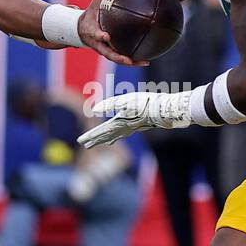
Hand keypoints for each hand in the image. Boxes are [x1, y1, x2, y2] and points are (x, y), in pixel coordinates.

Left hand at [77, 90, 193, 148]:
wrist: (164, 110)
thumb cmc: (145, 103)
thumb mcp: (125, 101)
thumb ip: (109, 104)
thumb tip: (94, 110)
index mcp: (119, 123)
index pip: (102, 131)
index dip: (91, 136)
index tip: (81, 141)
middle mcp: (124, 128)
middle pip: (106, 136)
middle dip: (95, 140)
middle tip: (84, 144)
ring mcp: (131, 128)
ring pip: (115, 135)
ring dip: (105, 139)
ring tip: (98, 143)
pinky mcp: (137, 125)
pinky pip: (123, 133)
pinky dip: (116, 136)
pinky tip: (116, 137)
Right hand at [78, 0, 145, 65]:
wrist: (81, 31)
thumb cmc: (90, 16)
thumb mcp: (94, 4)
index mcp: (93, 33)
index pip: (96, 35)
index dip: (101, 36)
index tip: (106, 36)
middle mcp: (99, 45)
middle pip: (109, 54)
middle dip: (119, 58)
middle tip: (129, 60)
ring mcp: (105, 51)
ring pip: (118, 59)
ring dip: (131, 62)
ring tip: (145, 62)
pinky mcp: (111, 53)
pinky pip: (122, 57)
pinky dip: (134, 59)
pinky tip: (147, 58)